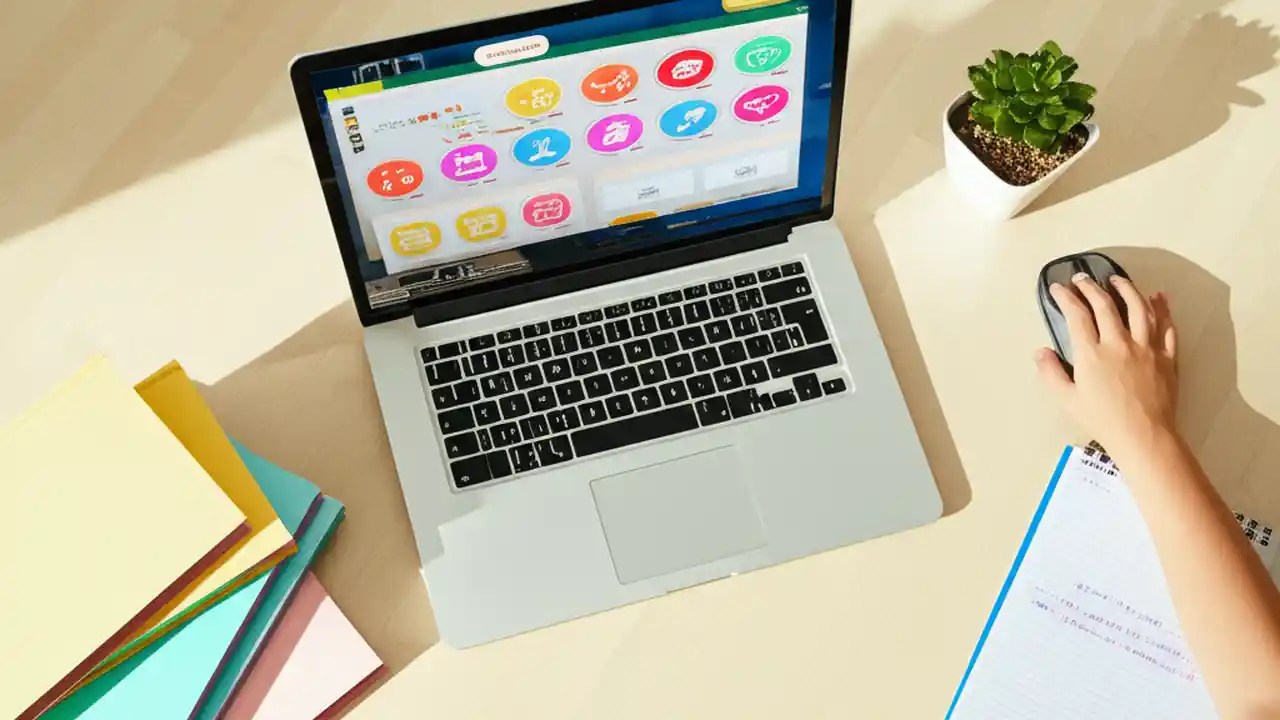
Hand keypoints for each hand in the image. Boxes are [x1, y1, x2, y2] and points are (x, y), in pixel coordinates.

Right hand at [1035, 273, 1179, 458]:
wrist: (1144, 436)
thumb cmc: (1103, 421)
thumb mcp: (1067, 400)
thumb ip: (1051, 373)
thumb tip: (1041, 352)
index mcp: (1092, 354)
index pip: (1076, 315)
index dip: (1066, 297)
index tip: (1059, 288)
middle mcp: (1119, 343)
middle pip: (1105, 305)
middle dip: (1091, 287)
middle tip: (1083, 279)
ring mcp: (1146, 348)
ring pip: (1139, 308)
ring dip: (1127, 289)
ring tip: (1118, 279)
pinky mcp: (1166, 356)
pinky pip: (1167, 326)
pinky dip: (1163, 309)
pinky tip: (1158, 297)